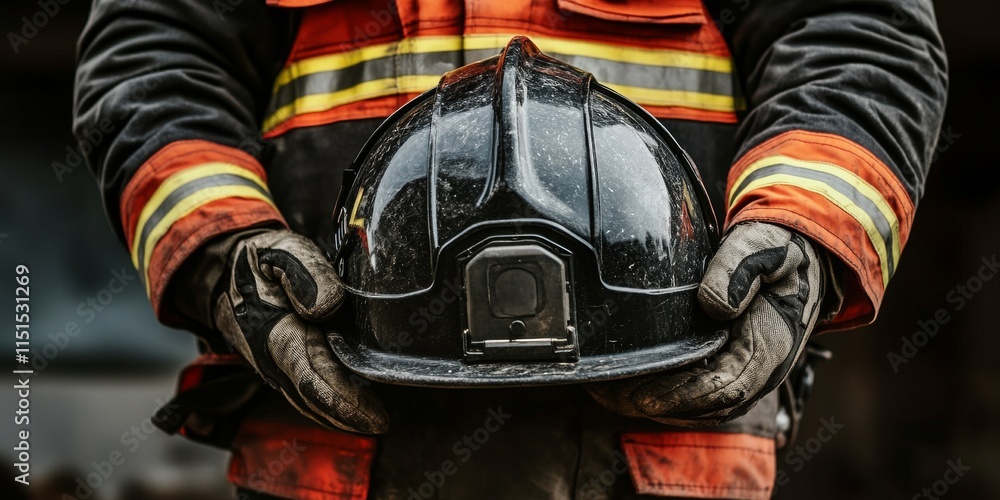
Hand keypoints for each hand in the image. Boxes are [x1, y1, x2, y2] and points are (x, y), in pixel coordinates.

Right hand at [213, 229, 387, 432]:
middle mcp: (273, 359)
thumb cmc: (258, 261)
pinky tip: (349, 409)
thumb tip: (326, 307)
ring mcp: (275, 366)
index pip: (312, 377)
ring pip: (308, 400)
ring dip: (338, 415)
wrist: (223, 272)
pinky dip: (327, 405)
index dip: (342, 400)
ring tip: (371, 422)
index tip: (371, 415)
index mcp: (275, 333)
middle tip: (381, 424)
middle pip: (313, 397)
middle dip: (347, 415)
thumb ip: (307, 273)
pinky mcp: (281, 365)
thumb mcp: (282, 252)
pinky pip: (305, 391)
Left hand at [587, 222, 827, 425]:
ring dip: (661, 406)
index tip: (645, 398)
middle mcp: (763, 368)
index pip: (728, 387)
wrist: (800, 257)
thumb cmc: (778, 250)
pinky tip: (634, 387)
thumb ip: (738, 270)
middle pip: (710, 406)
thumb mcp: (761, 247)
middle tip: (612, 398)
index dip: (685, 397)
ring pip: (705, 407)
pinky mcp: (734, 366)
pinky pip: (703, 393)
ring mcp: (749, 371)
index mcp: (772, 343)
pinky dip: (670, 396)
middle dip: (662, 407)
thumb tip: (715, 305)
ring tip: (613, 396)